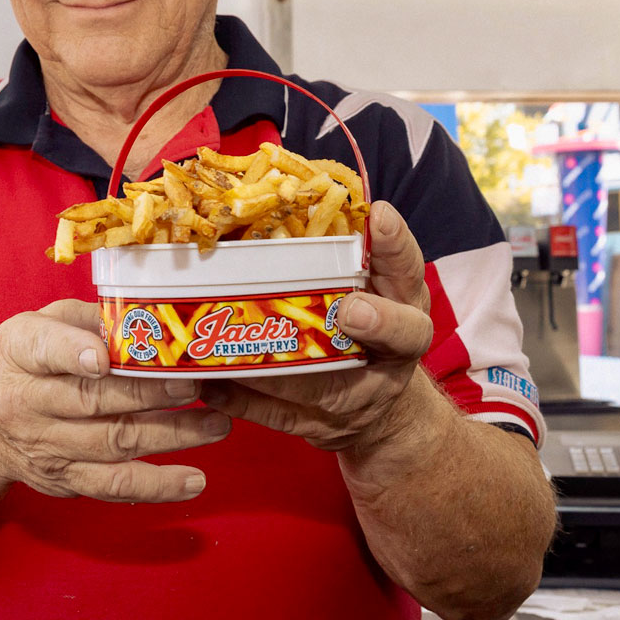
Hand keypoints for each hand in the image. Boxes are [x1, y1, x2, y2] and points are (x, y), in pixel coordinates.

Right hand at [0, 299, 227, 502]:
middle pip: (92, 400)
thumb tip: (144, 318)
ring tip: (216, 425)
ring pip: (113, 443)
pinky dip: (156, 486)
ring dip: (170, 436)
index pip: (42, 349)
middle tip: (195, 384)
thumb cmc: (27, 363)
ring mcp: (47, 446)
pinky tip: (193, 480)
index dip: (74, 352)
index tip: (104, 356)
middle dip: (149, 393)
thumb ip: (85, 319)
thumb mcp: (39, 324)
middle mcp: (26, 402)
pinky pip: (114, 486)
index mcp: (19, 353)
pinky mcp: (66, 479)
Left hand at [202, 200, 438, 454]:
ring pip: (323, 383)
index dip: (398, 246)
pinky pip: (278, 417)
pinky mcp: (321, 428)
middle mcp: (392, 355)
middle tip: (349, 308)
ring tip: (235, 337)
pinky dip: (240, 400)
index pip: (411, 273)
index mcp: (405, 306)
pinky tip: (208, 382)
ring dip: (277, 362)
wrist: (382, 415)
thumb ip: (359, 251)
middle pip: (393, 338)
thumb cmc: (369, 333)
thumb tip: (302, 191)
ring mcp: (358, 398)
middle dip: (372, 321)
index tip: (378, 215)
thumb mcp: (377, 292)